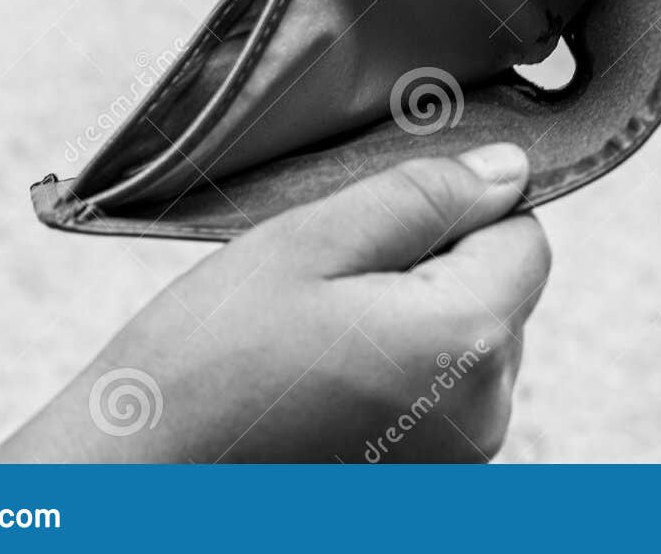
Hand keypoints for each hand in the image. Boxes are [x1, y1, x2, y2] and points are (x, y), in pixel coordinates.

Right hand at [0, 143, 549, 462]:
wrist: (136, 489)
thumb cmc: (207, 364)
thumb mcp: (310, 244)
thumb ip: (424, 197)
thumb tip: (509, 170)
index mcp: (468, 340)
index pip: (524, 234)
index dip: (458, 212)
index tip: (376, 232)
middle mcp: (486, 412)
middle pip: (502, 294)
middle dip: (434, 271)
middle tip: (329, 289)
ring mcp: (461, 463)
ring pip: (469, 346)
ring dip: (413, 326)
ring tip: (316, 343)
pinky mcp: (431, 489)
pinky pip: (441, 401)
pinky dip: (397, 380)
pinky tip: (322, 387)